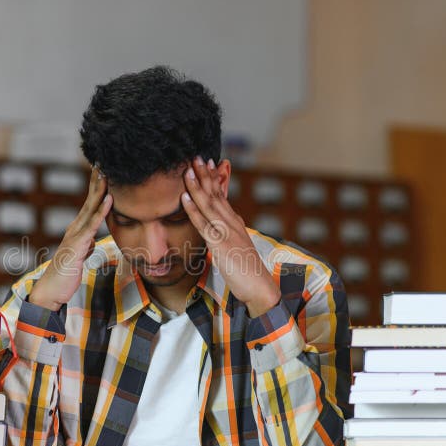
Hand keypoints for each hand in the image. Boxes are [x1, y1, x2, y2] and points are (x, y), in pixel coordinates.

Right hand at [28, 167, 112, 310]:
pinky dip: (102, 211)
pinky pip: (93, 224)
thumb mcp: (80, 256)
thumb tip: (93, 240)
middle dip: (97, 180)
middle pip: (89, 199)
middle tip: (103, 161)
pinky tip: (110, 199)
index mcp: (78, 230)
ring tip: (108, 173)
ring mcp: (76, 234)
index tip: (103, 171)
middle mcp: (75, 228)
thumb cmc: (65, 274)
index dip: (97, 187)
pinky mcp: (78, 244)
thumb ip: (86, 245)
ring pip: (91, 207)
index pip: (90, 204)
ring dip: (100, 189)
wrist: (51, 290)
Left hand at [182, 156, 280, 317]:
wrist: (260, 288)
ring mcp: (227, 232)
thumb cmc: (247, 272)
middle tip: (195, 157)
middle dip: (204, 175)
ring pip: (209, 204)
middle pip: (216, 194)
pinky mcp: (221, 245)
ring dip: (196, 186)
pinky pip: (204, 224)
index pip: (222, 196)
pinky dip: (193, 209)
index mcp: (236, 223)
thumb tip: (214, 230)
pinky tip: (185, 197)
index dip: (212, 179)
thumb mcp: (236, 248)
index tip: (205, 164)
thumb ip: (226, 235)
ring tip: (187, 170)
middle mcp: (232, 223)